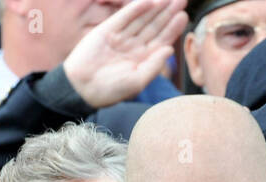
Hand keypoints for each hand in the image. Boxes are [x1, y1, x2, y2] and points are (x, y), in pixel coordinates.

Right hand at [63, 0, 186, 107]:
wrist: (82, 87)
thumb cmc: (110, 90)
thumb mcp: (136, 81)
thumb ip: (153, 66)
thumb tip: (170, 50)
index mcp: (142, 60)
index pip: (161, 40)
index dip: (172, 28)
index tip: (183, 16)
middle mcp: (134, 46)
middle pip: (154, 26)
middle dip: (168, 13)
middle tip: (182, 0)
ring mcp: (121, 37)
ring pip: (141, 19)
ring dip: (155, 8)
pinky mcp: (107, 30)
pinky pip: (124, 17)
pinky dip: (135, 8)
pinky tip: (148, 2)